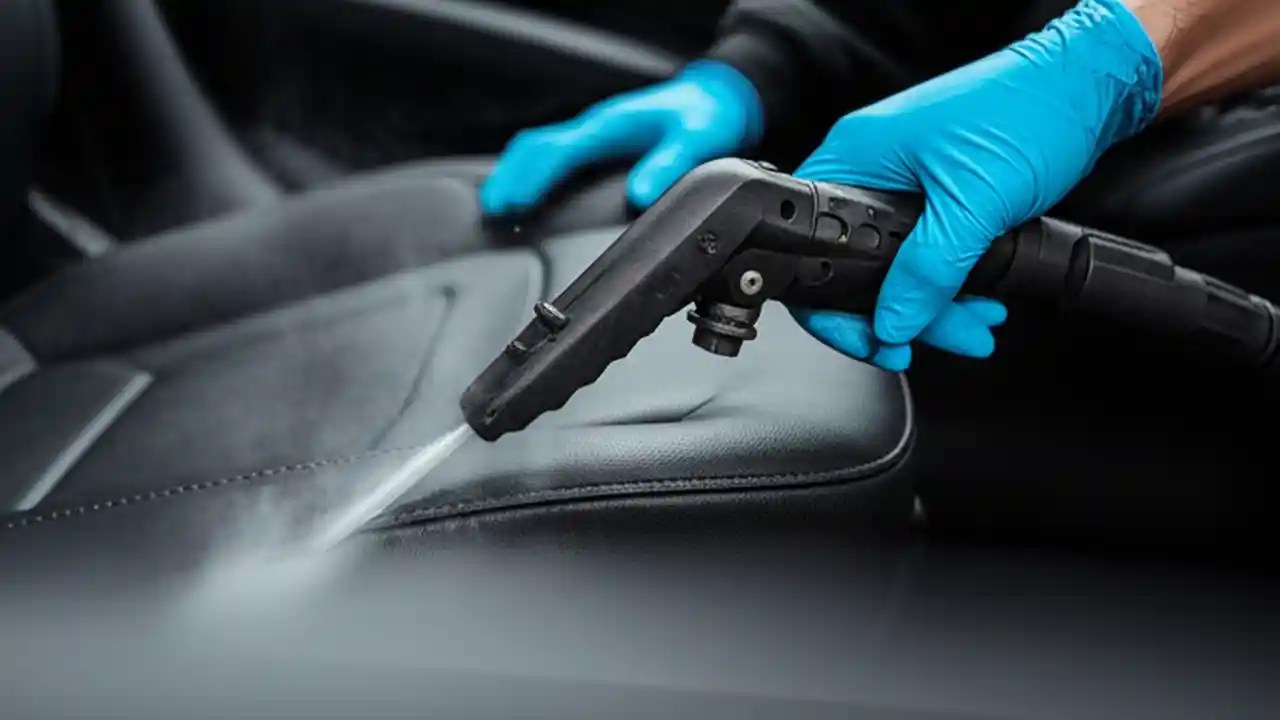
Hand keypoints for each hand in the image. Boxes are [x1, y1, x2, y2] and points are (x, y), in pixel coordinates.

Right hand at [480, 60, 762, 214]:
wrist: (716, 101)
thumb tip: (640, 195)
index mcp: (611, 126)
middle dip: (510, 178)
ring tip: (497, 207)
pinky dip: (531, 172)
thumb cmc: (704, 119)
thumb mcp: (697, 141)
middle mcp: (595, 127)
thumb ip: (669, 165)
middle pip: (536, 148)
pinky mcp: (596, 143)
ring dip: (514, 174)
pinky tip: (526, 194)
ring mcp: (593, 134)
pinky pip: (553, 155)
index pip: (559, 151)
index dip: (534, 178)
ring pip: (539, 149)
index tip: (514, 203)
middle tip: (491, 211)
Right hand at [790, 0, 1162, 370]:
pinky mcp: (939, 191)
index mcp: (856, 157)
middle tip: (914, 345)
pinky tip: (980, 302)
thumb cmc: (1026, 112)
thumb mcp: (972, 205)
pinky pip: (929, 252)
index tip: (866, 338)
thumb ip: (926, 271)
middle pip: (856, 264)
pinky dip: (952, 284)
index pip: (813, 243)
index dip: (832, 302)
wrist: (1087, 86)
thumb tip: (893, 320)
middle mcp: (872, 167)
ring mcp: (904, 180)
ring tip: (970, 328)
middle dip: (893, 314)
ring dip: (933, 307)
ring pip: (898, 266)